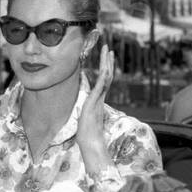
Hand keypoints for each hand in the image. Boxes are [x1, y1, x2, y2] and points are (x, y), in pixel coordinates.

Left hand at [77, 45, 113, 165]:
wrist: (90, 142)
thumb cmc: (86, 133)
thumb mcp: (83, 117)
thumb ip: (84, 110)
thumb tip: (82, 108)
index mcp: (98, 99)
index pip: (103, 80)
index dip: (105, 68)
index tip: (106, 58)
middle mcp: (101, 97)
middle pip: (107, 75)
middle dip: (107, 61)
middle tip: (109, 49)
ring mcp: (99, 98)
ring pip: (106, 77)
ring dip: (107, 63)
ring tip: (108, 51)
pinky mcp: (96, 101)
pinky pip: (102, 86)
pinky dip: (104, 75)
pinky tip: (105, 66)